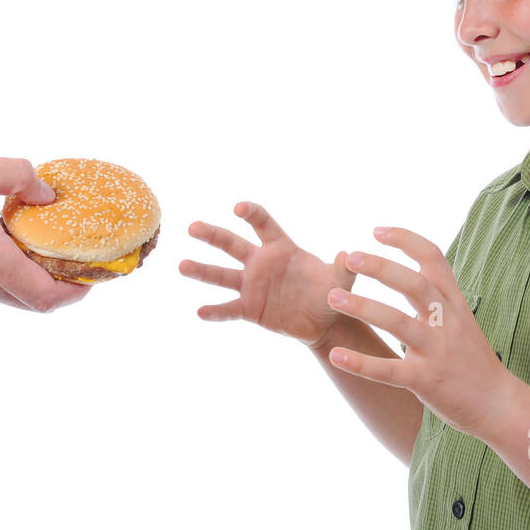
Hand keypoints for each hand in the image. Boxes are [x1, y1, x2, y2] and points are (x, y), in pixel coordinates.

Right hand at [0, 157, 91, 311]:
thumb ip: (20, 176)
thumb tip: (47, 193)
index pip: (48, 298)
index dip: (78, 291)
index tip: (94, 275)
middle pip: (32, 302)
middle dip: (61, 286)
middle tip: (76, 262)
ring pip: (8, 296)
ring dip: (30, 278)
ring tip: (41, 247)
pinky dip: (4, 275)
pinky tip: (1, 243)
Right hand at [180, 201, 355, 348]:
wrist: (323, 322)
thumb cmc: (330, 293)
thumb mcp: (341, 282)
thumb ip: (343, 269)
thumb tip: (347, 255)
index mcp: (281, 247)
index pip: (263, 224)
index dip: (252, 214)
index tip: (239, 208)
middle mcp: (260, 262)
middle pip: (232, 244)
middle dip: (212, 235)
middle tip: (192, 227)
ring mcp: (252, 286)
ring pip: (222, 275)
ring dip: (202, 271)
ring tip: (181, 266)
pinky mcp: (249, 309)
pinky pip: (229, 309)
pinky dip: (216, 311)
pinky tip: (200, 312)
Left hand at [323, 226, 511, 437]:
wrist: (498, 404)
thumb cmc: (473, 360)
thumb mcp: (460, 320)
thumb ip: (435, 297)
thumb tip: (407, 271)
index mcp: (454, 303)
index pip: (433, 258)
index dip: (406, 240)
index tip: (376, 230)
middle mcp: (447, 322)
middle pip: (414, 284)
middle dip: (381, 267)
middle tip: (351, 257)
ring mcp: (438, 351)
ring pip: (398, 322)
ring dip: (364, 307)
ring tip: (333, 298)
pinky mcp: (427, 381)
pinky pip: (389, 370)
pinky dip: (361, 364)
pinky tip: (336, 356)